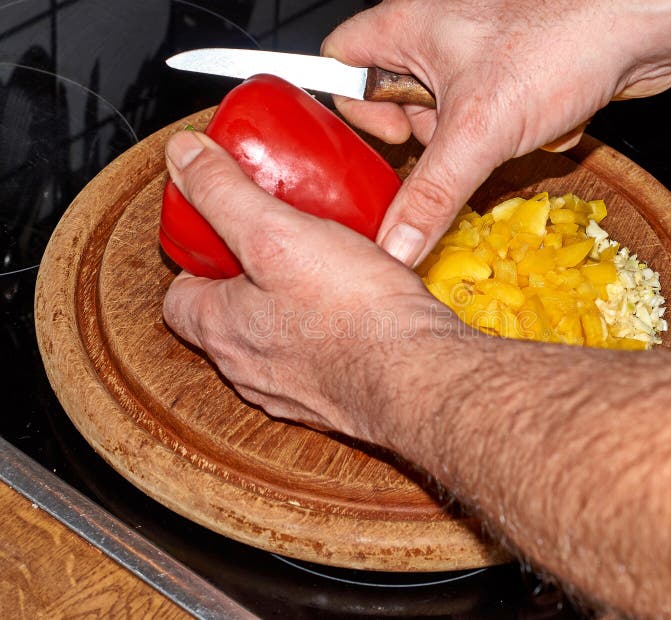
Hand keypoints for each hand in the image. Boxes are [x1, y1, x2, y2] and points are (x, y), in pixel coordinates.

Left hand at [161, 130, 453, 443]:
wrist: (417, 376)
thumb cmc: (353, 314)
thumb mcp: (276, 233)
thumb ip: (224, 192)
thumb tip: (184, 155)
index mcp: (221, 330)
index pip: (178, 296)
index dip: (195, 261)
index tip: (218, 234)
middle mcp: (248, 368)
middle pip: (226, 316)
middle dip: (244, 279)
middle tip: (274, 242)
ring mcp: (290, 389)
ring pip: (273, 338)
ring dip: (286, 306)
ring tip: (318, 267)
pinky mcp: (332, 398)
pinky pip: (317, 357)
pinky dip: (326, 331)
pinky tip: (355, 305)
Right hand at [321, 0, 670, 266]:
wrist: (642, 27)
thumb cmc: (560, 42)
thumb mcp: (478, 132)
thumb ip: (430, 196)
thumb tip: (394, 246)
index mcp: (405, 27)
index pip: (341, 63)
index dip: (357, 108)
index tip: (392, 137)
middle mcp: (435, 38)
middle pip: (399, 105)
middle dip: (436, 135)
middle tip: (461, 136)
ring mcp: (475, 60)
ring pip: (450, 124)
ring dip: (484, 140)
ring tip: (515, 121)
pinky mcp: (511, 80)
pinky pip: (491, 126)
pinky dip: (515, 134)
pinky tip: (543, 117)